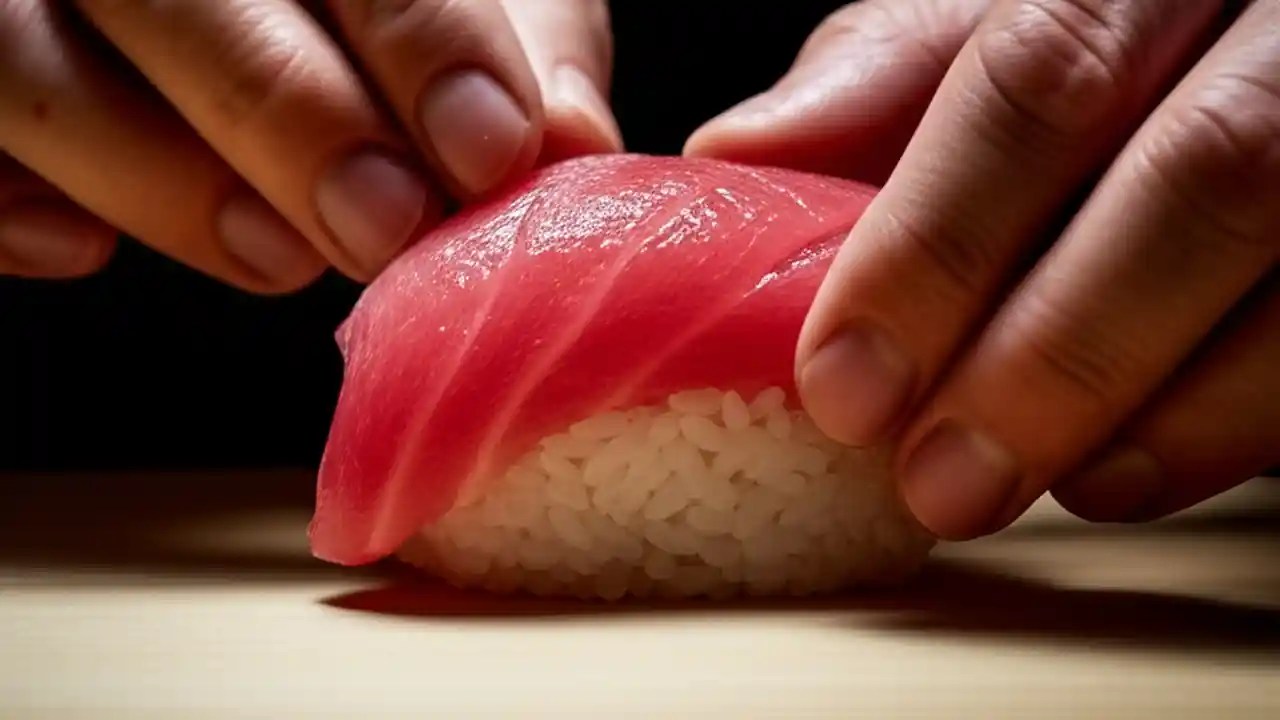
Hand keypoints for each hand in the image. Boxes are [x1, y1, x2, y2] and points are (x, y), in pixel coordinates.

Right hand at [0, 0, 619, 290]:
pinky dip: (3, 199)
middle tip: (383, 228)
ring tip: (275, 257)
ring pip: (16, 52)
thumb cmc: (377, 2)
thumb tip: (572, 143)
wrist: (257, 0)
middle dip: (279, 109)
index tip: (486, 151)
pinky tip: (79, 248)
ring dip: (143, 167)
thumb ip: (524, 44)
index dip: (415, 35)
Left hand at [689, 0, 1278, 536]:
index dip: (939, 239)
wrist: (1248, 54)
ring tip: (1041, 488)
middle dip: (1056, 350)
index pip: (1044, 76)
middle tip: (940, 478)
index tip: (845, 380)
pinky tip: (1135, 469)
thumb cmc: (1100, 50)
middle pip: (1203, 176)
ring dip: (1162, 405)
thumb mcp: (986, 31)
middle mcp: (1274, 27)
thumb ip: (883, 84)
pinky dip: (1239, 421)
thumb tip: (732, 152)